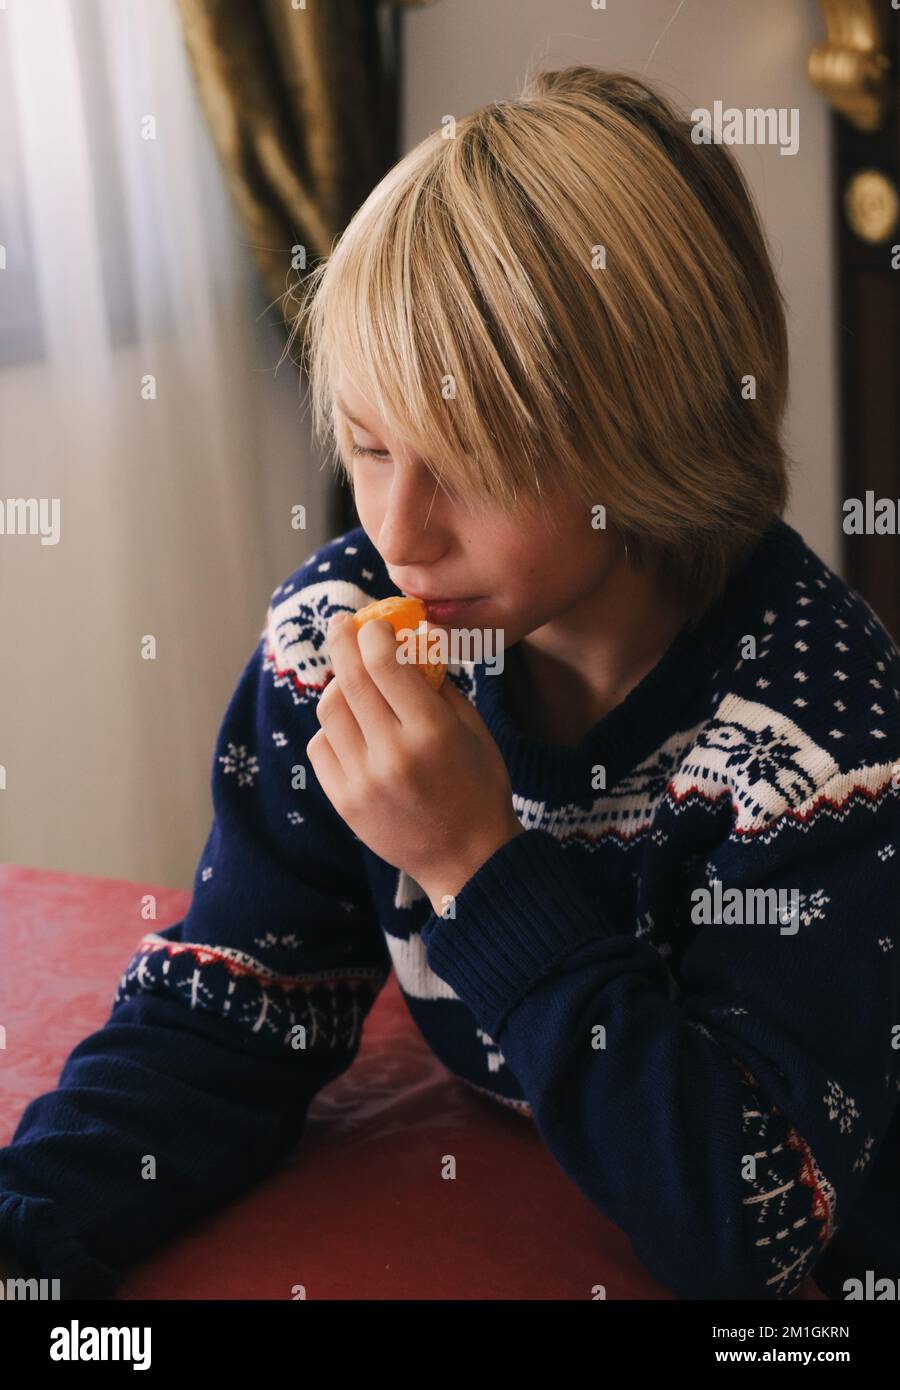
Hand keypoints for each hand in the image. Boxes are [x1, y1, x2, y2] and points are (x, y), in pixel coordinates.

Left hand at [307, 612, 523, 912]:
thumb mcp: (473, 730)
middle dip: (343, 642)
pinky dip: (333, 729)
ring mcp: (363, 781)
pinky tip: (353, 729)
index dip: (372, 633)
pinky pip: (321, 746)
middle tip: (342, 626)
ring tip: (354, 685)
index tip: (372, 623)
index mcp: (431, 732)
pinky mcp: (344, 802)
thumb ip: (438, 687)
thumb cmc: (479, 788)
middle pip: (350, 680)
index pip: (385, 664)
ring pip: (329, 710)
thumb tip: (405, 646)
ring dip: (339, 688)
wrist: (468, 861)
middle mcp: (392, 755)